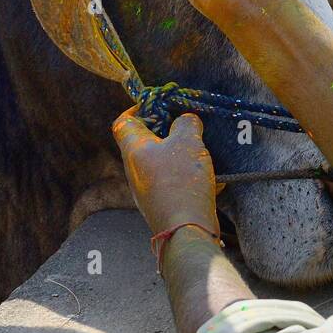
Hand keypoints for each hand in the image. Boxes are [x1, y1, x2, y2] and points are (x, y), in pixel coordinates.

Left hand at [112, 108, 219, 236]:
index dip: (140, 107)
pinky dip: (187, 171)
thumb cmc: (181, 180)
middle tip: (188, 122)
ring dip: (180, 150)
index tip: (161, 103)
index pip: (124, 121)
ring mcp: (147, 188)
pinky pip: (172, 178)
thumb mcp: (188, 140)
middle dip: (167, 127)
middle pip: (145, 139)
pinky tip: (208, 175)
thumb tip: (185, 120)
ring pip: (161, 159)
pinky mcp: (161, 202)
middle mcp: (135, 169)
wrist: (186, 229)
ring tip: (201, 147)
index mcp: (134, 150)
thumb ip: (186, 122)